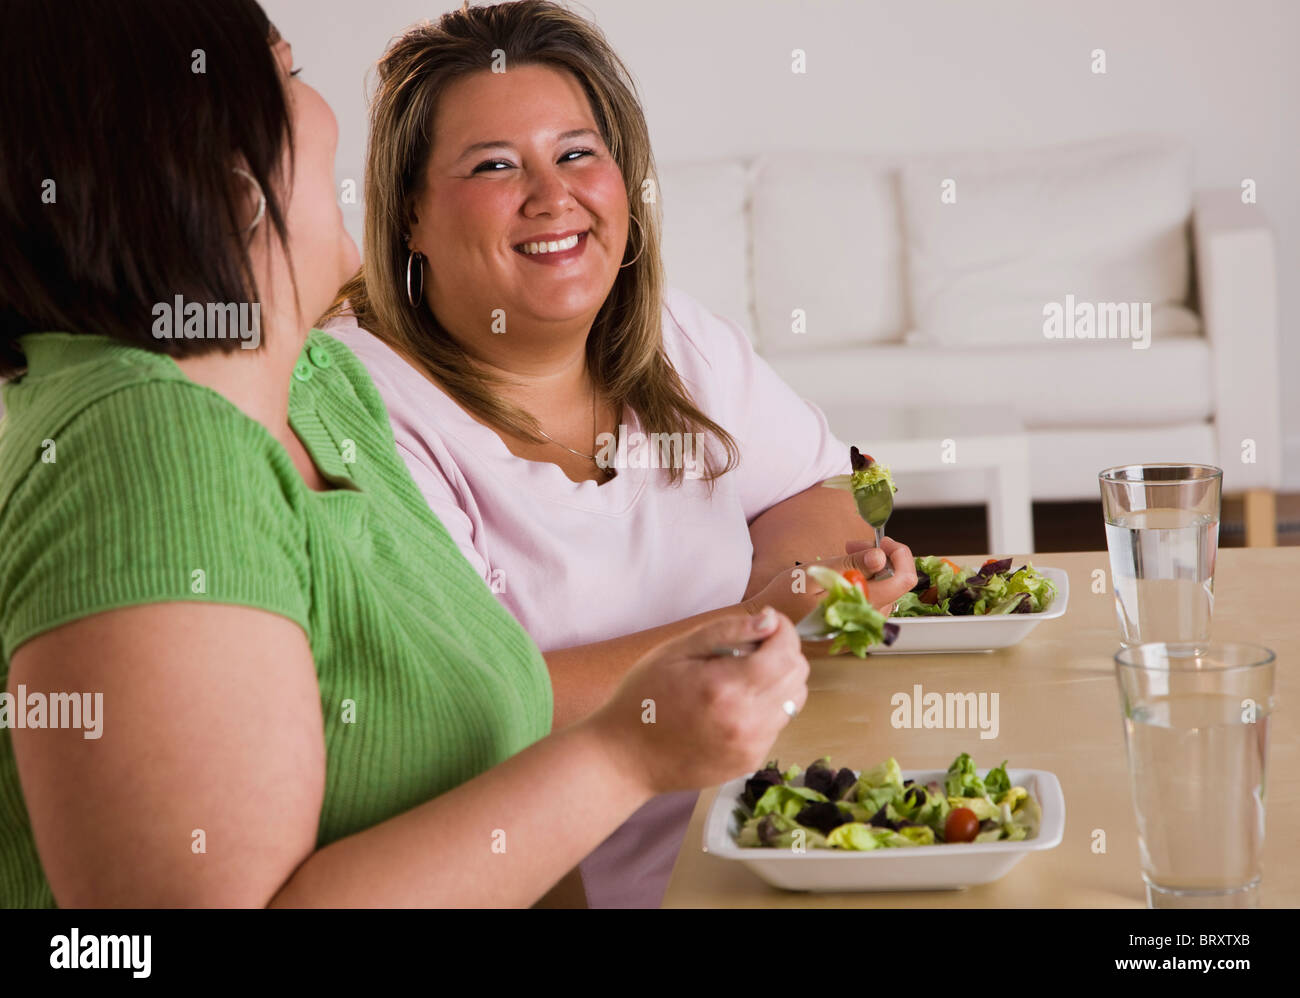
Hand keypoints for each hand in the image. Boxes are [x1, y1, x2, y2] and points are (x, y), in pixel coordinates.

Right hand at [586, 608, 808, 796]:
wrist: (625, 758)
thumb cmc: (643, 699)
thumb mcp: (675, 652)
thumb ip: (726, 632)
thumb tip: (769, 620)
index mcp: (726, 688)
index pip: (786, 652)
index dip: (783, 629)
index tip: (767, 623)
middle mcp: (747, 721)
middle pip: (798, 675)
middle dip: (785, 651)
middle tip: (753, 646)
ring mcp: (751, 746)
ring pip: (794, 700)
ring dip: (779, 680)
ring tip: (743, 676)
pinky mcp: (750, 761)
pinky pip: (777, 723)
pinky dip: (766, 706)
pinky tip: (734, 704)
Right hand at [742, 536, 917, 619]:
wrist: (767, 623)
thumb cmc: (783, 597)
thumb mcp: (815, 572)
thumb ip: (850, 565)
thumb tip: (881, 557)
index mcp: (861, 605)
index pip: (904, 580)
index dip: (900, 555)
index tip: (881, 543)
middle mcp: (866, 620)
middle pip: (896, 585)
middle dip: (881, 559)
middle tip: (852, 547)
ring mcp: (859, 626)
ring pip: (884, 594)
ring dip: (871, 572)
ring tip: (843, 561)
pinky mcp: (851, 628)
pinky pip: (869, 603)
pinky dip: (862, 585)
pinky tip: (840, 578)